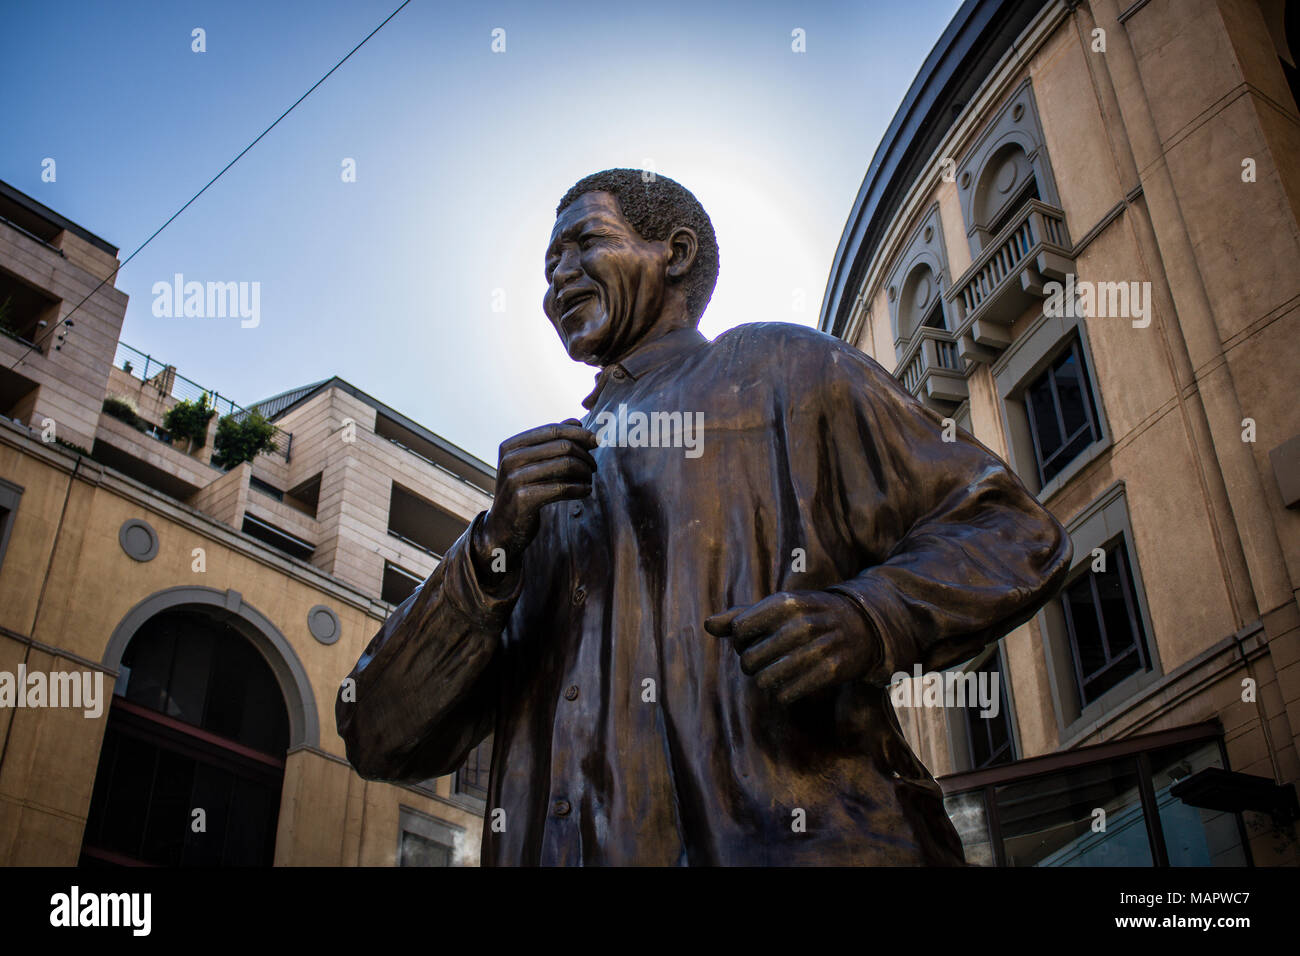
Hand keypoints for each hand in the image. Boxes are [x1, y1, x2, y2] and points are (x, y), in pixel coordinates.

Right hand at [474, 419, 596, 576]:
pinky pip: (563, 488)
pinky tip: (586, 491)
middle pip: (562, 446)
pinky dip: (580, 488)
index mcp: (511, 446)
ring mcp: (515, 479)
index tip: (596, 441)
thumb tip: (577, 422)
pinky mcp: (523, 499)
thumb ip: (549, 443)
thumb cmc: (522, 492)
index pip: (553, 430)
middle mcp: (510, 459)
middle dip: (585, 455)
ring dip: (585, 472)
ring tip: (589, 479)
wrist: (501, 528)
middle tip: (593, 466)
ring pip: (565, 465)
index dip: (579, 433)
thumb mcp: (529, 464)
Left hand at [704, 590, 880, 704]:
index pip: (739, 630)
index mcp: (784, 603)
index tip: (753, 640)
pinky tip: (792, 682)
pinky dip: (784, 693)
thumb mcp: (777, 608)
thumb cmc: (808, 616)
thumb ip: (740, 617)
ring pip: (765, 680)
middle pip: (748, 660)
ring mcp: (817, 647)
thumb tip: (707, 625)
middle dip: (751, 664)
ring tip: (777, 671)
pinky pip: (787, 694)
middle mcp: (800, 623)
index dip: (740, 640)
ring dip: (766, 680)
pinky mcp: (830, 670)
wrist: (860, 626)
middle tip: (765, 659)